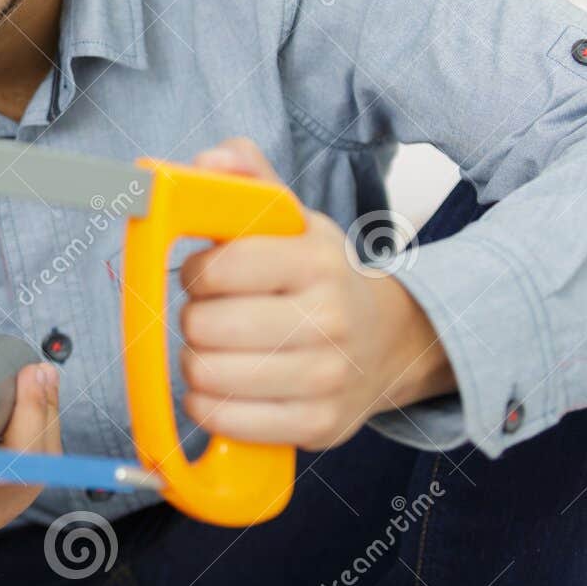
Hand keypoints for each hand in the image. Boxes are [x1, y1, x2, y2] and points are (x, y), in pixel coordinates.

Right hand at [0, 331, 60, 532]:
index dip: (18, 422)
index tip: (25, 376)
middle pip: (22, 468)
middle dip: (38, 412)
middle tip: (37, 369)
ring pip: (37, 468)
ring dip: (46, 418)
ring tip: (42, 377)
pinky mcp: (8, 505)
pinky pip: (39, 469)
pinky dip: (45, 430)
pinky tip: (43, 399)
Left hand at [177, 138, 455, 449]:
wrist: (392, 341)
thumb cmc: (320, 277)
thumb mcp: (292, 218)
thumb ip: (246, 178)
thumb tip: (207, 160)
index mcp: (316, 260)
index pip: (217, 267)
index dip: (196, 271)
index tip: (207, 274)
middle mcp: (328, 320)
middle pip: (204, 326)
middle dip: (194, 318)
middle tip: (214, 314)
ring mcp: (325, 378)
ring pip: (207, 374)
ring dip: (196, 361)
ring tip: (219, 348)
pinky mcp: (317, 425)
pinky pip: (224, 418)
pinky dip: (207, 403)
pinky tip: (223, 384)